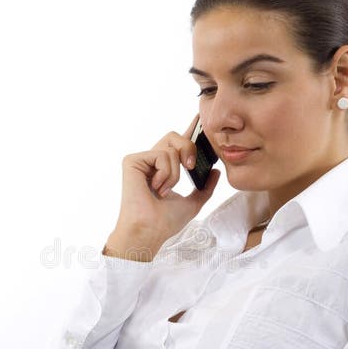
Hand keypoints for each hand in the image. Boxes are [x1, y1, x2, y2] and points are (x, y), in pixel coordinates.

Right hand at [106, 116, 220, 258]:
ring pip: (170, 147)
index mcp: (163, 169)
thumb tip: (215, 171)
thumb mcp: (192, 203)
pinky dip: (165, 173)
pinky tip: (156, 187)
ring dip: (175, 172)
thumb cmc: (165, 222)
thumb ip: (205, 188)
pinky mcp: (132, 161)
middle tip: (191, 168)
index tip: (200, 118)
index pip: (177, 144)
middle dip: (188, 148)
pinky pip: (160, 154)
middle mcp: (151, 162)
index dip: (189, 130)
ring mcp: (141, 160)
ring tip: (164, 190)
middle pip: (175, 137)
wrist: (150, 230)